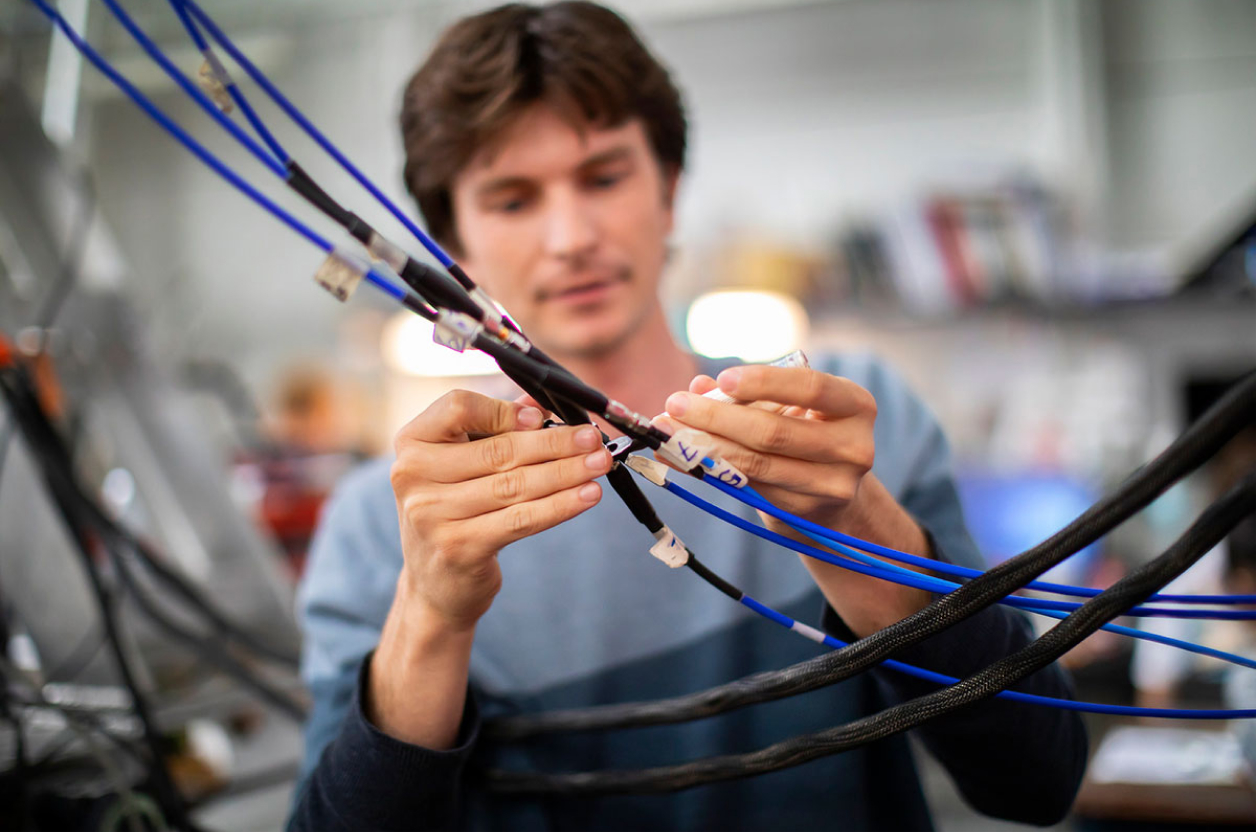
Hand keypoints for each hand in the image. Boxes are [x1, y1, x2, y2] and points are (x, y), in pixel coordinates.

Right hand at [390, 390, 611, 630]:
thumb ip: (496, 427)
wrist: (435, 582)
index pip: (458, 408)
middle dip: (555, 443)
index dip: (504, 410)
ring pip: (515, 485)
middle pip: (497, 450)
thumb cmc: (453, 510)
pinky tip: (587, 496)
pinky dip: (561, 505)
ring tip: (599, 464)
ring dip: (566, 472)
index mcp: (412, 442)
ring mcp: (432, 514)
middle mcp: (412, 475)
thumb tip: (542, 401)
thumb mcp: (461, 464)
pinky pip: (522, 519)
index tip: (541, 417)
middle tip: (592, 439)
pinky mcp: (459, 547)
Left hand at [657, 365, 876, 527]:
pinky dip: (712, 470)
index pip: (810, 387)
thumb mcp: (790, 407)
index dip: (765, 383)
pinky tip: (682, 458)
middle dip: (717, 417)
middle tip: (674, 404)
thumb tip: (698, 386)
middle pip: (775, 432)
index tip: (723, 379)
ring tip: (668, 432)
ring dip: (705, 447)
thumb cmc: (805, 434)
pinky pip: (752, 486)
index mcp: (855, 405)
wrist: (832, 492)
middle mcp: (853, 445)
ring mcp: (834, 484)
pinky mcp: (807, 510)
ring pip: (757, 464)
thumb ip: (749, 394)